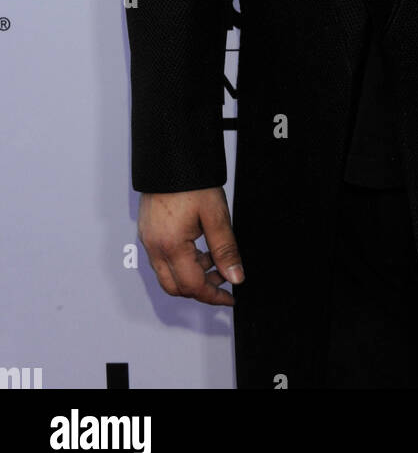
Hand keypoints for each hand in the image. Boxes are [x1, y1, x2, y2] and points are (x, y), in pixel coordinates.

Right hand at [137, 186, 244, 305]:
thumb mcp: (215, 214)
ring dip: (192, 274)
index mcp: (170, 245)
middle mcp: (154, 247)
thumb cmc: (190, 180)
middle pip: (176, 287)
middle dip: (201, 288)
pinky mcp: (148, 232)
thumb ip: (225, 248)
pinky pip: (163, 259)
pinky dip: (182, 262)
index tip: (229, 297)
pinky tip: (199, 248)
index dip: (214, 295)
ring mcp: (148, 240)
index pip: (192, 286)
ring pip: (168, 275)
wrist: (170, 156)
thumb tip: (235, 276)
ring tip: (215, 258)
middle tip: (223, 279)